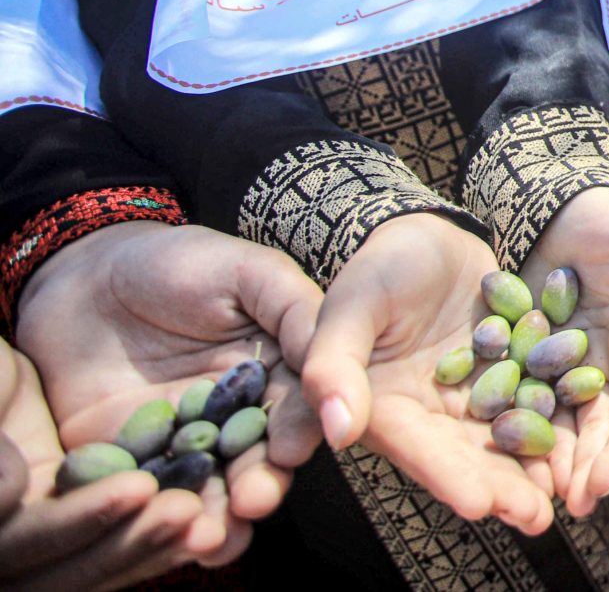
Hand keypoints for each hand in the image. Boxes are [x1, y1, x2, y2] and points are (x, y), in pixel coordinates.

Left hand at [14, 222, 324, 566]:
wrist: (84, 275)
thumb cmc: (176, 262)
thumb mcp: (246, 272)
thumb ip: (295, 308)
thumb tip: (334, 363)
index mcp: (274, 377)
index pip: (296, 412)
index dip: (298, 433)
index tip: (291, 451)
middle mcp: (236, 419)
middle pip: (255, 463)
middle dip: (258, 486)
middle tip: (251, 502)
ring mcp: (183, 444)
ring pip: (207, 490)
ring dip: (213, 518)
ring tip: (209, 536)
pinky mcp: (128, 462)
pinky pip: (145, 496)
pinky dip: (153, 517)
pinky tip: (159, 530)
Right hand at [298, 215, 561, 534]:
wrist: (421, 232)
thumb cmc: (373, 269)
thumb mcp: (349, 310)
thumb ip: (334, 369)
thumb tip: (340, 432)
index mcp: (386, 409)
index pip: (417, 450)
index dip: (447, 476)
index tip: (479, 504)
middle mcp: (431, 412)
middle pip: (466, 456)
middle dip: (501, 488)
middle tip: (536, 517)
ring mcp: (472, 393)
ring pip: (504, 436)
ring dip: (532, 467)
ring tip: (565, 494)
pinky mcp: (507, 368)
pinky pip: (534, 396)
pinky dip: (556, 418)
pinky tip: (585, 438)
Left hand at [518, 187, 608, 514]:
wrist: (546, 201)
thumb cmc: (606, 208)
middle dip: (607, 457)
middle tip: (591, 496)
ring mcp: (581, 358)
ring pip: (580, 419)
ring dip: (573, 460)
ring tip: (560, 500)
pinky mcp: (541, 359)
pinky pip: (538, 403)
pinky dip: (533, 436)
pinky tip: (522, 469)